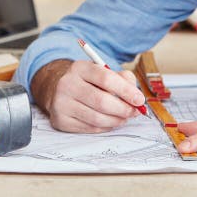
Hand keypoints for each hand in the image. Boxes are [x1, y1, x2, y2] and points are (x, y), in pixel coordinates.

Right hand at [31, 59, 145, 132]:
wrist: (57, 90)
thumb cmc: (87, 81)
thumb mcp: (103, 72)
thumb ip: (123, 79)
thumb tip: (136, 97)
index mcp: (80, 68)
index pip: (106, 79)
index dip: (126, 91)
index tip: (139, 100)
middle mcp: (67, 84)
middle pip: (102, 101)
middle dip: (124, 109)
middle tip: (135, 112)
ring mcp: (61, 103)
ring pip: (97, 118)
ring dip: (116, 120)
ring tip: (124, 117)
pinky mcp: (60, 120)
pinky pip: (90, 128)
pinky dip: (105, 127)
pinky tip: (110, 121)